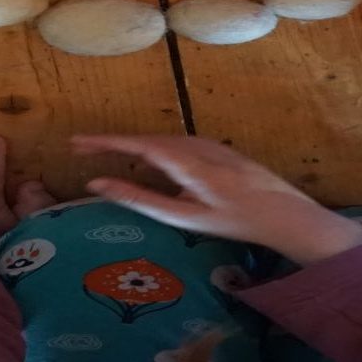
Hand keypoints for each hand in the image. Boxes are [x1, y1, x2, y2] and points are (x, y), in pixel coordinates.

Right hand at [74, 135, 361, 266]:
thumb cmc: (234, 221)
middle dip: (112, 143)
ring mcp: (208, 143)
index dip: (102, 142)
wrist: (286, 214)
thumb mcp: (183, 217)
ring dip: (133, 146)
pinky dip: (155, 150)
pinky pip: (177, 144)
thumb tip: (97, 184)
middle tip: (80, 149)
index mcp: (183, 160)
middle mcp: (194, 143)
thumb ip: (140, 199)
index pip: (133, 144)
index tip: (75, 142)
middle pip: (145, 139)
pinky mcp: (218, 148)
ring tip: (106, 154)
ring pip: (162, 141)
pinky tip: (149, 162)